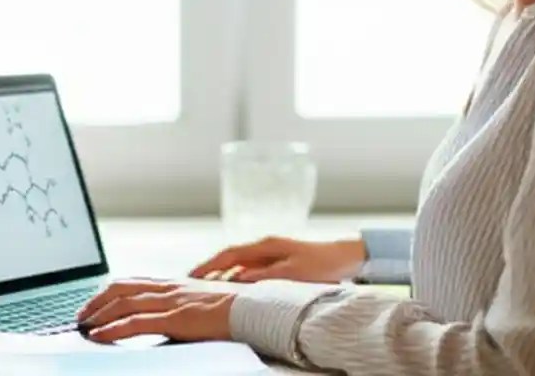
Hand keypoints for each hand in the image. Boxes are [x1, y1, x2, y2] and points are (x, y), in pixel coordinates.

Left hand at [76, 279, 234, 343]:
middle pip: (122, 288)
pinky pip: (135, 323)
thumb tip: (174, 316)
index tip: (97, 301)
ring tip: (85, 326)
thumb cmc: (239, 309)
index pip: (134, 281)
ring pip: (124, 303)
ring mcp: (172, 302)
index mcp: (177, 284)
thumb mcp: (206, 302)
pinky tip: (100, 335)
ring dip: (99, 315)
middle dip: (97, 301)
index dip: (111, 290)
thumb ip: (187, 306)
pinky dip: (113, 329)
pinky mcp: (176, 318)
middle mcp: (170, 288)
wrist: (258, 308)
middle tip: (83, 315)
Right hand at [190, 235, 366, 283]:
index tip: (190, 276)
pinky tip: (232, 289)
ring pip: (238, 265)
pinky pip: (249, 269)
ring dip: (222, 275)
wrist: (346, 255)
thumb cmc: (322, 263)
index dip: (208, 266)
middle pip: (229, 259)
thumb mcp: (293, 271)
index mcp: (265, 245)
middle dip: (209, 270)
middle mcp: (264, 247)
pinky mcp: (277, 262)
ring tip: (204, 289)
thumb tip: (237, 279)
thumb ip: (264, 275)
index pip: (228, 255)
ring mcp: (270, 254)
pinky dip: (236, 278)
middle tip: (189, 284)